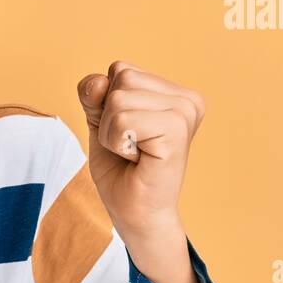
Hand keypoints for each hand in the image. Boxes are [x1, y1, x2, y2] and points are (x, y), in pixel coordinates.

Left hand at [76, 60, 204, 236]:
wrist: (135, 214)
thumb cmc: (121, 170)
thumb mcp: (100, 121)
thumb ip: (95, 94)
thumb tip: (97, 82)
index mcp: (176, 92)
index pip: (119, 69)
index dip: (107, 104)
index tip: (127, 133)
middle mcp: (188, 99)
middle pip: (119, 77)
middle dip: (108, 116)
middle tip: (129, 146)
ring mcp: (185, 113)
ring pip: (117, 99)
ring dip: (112, 133)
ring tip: (133, 153)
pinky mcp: (176, 132)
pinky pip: (122, 121)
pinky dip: (116, 143)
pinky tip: (137, 159)